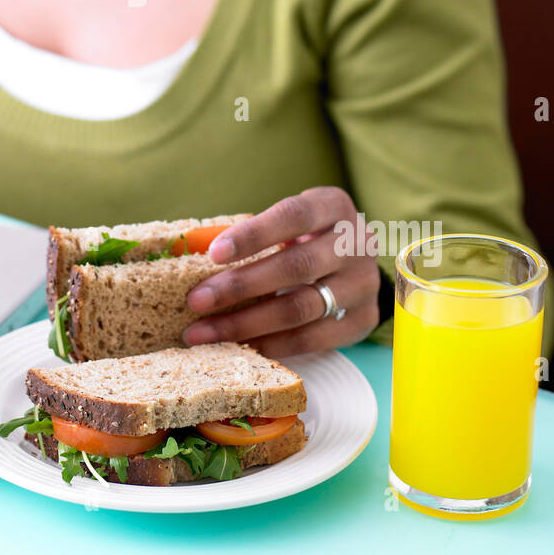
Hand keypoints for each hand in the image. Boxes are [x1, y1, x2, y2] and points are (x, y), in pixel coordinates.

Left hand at [182, 186, 380, 357]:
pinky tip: (237, 347)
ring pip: (300, 308)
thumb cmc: (304, 236)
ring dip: (246, 323)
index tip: (213, 253)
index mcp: (333, 207)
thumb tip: (190, 247)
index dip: (253, 234)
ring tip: (203, 332)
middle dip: (239, 286)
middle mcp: (356, 244)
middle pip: (295, 267)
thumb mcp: (286, 223)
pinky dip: (271, 345)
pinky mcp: (362, 320)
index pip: (293, 216)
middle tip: (195, 300)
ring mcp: (363, 285)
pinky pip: (312, 339)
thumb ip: (249, 233)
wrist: (354, 263)